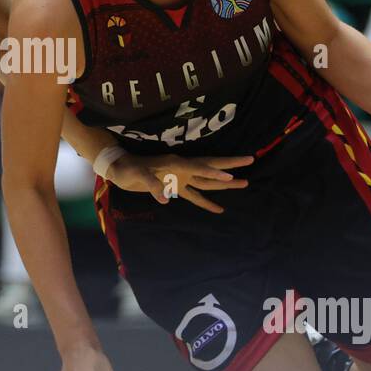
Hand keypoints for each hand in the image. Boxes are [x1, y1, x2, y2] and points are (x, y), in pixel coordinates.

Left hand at [105, 152, 253, 213]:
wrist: (119, 169)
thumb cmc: (128, 169)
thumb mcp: (137, 175)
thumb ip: (152, 184)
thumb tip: (166, 199)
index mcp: (175, 163)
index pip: (200, 166)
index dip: (214, 171)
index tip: (230, 176)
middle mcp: (182, 168)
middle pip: (211, 168)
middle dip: (230, 167)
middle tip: (250, 161)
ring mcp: (180, 178)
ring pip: (207, 181)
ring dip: (224, 184)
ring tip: (245, 183)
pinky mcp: (176, 186)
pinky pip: (195, 195)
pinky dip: (206, 202)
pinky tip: (218, 209)